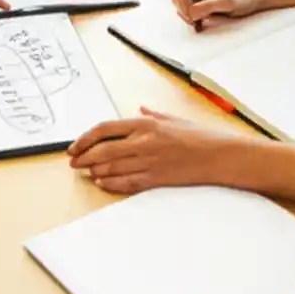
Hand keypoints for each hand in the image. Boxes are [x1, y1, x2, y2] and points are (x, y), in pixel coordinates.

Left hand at [67, 108, 241, 192]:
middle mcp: (144, 142)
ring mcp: (149, 161)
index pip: (105, 129)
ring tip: (86, 171)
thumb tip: (140, 110)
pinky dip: (110, 183)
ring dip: (94, 171)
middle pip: (103, 150)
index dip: (85, 138)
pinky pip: (126, 183)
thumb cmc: (201, 136)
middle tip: (74, 162)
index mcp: (146, 125)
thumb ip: (153, 115)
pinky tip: (102, 182)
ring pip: (111, 168)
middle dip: (83, 157)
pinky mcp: (156, 179)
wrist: (221, 156)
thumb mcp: (174, 119)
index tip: (75, 145)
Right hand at [171, 0, 263, 25]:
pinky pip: (192, 15)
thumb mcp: (227, 1)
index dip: (181, 4)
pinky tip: (204, 24)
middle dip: (185, 13)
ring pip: (184, 10)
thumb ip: (208, 6)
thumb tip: (191, 13)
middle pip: (178, 1)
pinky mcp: (203, 6)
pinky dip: (195, 22)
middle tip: (197, 21)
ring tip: (203, 22)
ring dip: (191, 18)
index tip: (191, 15)